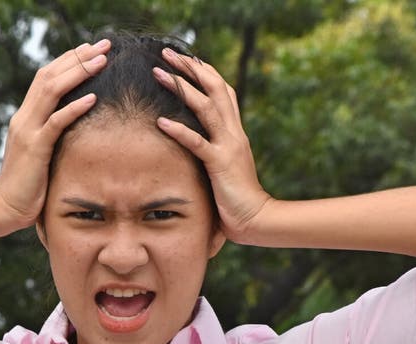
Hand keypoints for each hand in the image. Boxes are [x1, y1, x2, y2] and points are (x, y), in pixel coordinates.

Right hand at [0, 39, 109, 227]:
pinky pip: (56, 122)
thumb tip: (73, 131)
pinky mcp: (35, 148)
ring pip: (51, 90)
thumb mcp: (40, 155)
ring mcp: (27, 131)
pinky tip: (92, 99)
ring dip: (79, 73)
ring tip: (102, 61)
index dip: (68, 61)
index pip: (45, 77)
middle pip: (49, 75)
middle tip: (104, 45)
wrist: (5, 208)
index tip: (92, 50)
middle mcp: (24, 118)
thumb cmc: (27, 187)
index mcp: (25, 117)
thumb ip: (50, 137)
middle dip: (78, 57)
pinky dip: (74, 108)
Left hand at [153, 50, 270, 242]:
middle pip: (214, 87)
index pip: (223, 91)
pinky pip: (197, 143)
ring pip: (206, 107)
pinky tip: (160, 122)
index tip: (186, 58)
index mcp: (235, 132)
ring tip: (158, 73)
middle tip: (167, 53)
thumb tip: (199, 148)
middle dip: (190, 68)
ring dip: (181, 87)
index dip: (205, 72)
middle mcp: (233, 133)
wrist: (257, 219)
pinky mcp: (219, 164)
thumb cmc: (238, 200)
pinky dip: (179, 131)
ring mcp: (228, 146)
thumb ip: (216, 153)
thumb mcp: (227, 168)